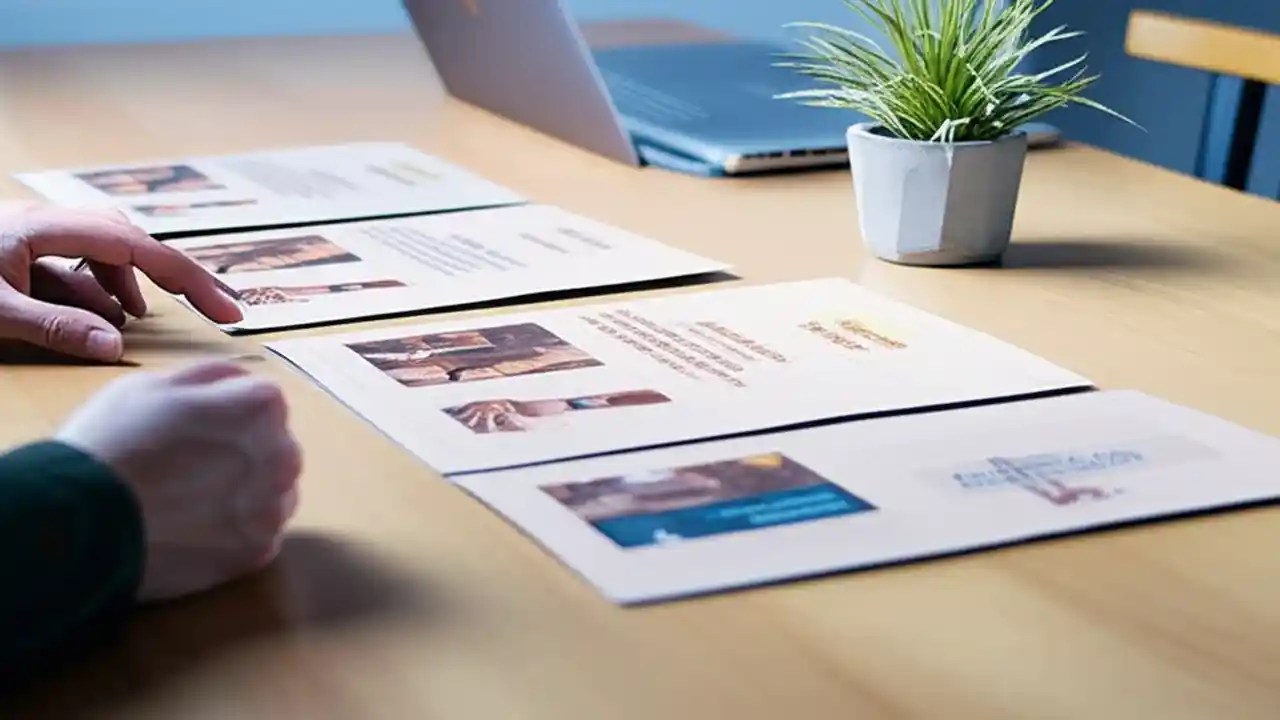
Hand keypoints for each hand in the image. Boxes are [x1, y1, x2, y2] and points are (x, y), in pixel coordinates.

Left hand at [0, 203, 241, 361]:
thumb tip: (114, 347)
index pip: (135, 247)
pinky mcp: (16, 250)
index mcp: (42, 226)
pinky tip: (92, 314)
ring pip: (100, 250)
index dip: (186, 277)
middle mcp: (43, 221)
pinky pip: (71, 262)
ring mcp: (29, 233)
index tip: (224, 308)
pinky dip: (93, 287)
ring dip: (126, 283)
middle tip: (212, 307)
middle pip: (130, 240)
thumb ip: (54, 328)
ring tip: (137, 318)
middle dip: (172, 275)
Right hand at [55, 361, 301, 601]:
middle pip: (275, 447)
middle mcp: (282, 455)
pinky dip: (236, 531)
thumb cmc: (114, 441)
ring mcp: (272, 508)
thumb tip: (239, 382)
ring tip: (194, 499)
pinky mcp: (257, 552)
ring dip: (247, 492)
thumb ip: (210, 378)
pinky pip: (258, 534)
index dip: (227, 411)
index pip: (264, 402)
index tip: (196, 426)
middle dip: (245, 452)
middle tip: (193, 464)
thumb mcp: (153, 384)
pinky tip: (197, 529)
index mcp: (261, 407)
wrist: (81, 520)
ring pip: (274, 492)